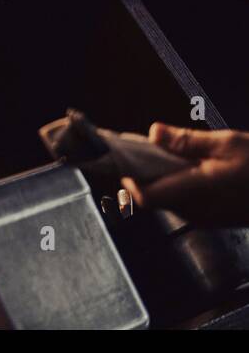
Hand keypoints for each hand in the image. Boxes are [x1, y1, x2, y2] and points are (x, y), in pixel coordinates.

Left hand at [123, 124, 248, 226]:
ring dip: (163, 178)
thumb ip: (186, 141)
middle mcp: (195, 212)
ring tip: (173, 154)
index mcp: (194, 193)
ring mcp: (205, 219)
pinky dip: (180, 185)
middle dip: (146, 173)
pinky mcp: (215, 219)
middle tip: (150, 146)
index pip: (144, 196)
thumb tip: (153, 132)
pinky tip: (193, 168)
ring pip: (168, 200)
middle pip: (153, 197)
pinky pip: (186, 204)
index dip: (129, 177)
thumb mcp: (227, 144)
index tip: (126, 155)